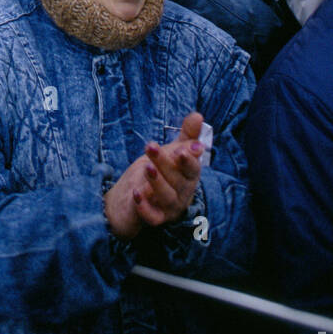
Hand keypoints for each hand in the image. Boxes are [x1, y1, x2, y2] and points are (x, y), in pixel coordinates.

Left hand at [104, 112, 203, 239]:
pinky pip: (153, 217)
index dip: (190, 160)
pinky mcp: (155, 218)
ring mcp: (170, 207)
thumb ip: (187, 135)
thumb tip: (198, 115)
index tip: (184, 148)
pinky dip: (145, 207)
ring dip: (158, 183)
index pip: (193, 169)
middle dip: (165, 163)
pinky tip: (136, 193)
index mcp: (189, 176)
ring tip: (147, 167)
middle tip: (150, 146)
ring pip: (167, 197)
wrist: (135, 195)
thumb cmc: (162, 171)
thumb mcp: (174, 151)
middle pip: (178, 180)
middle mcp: (183, 193)